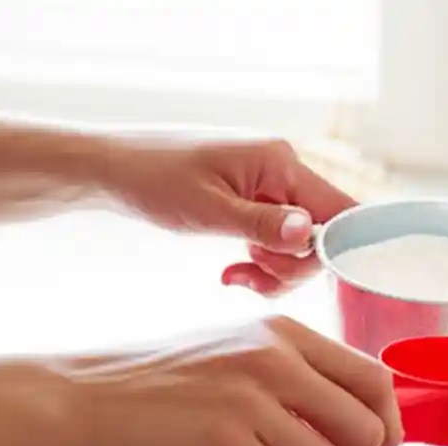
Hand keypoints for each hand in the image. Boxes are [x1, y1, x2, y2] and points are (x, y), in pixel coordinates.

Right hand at [63, 316, 401, 445]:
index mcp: (283, 334)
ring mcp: (252, 400)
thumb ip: (296, 378)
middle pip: (370, 431)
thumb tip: (368, 426)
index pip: (377, 380)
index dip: (383, 426)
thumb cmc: (154, 389)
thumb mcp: (234, 355)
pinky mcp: (226, 444)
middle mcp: (276, 359)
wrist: (71, 402)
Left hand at [102, 137, 355, 295]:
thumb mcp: (208, 211)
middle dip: (291, 267)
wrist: (108, 169)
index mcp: (279, 162)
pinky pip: (275, 238)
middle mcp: (282, 168)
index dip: (335, 250)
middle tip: (250, 281)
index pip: (340, 210)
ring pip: (298, 242)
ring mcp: (268, 184)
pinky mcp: (253, 198)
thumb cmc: (151, 182)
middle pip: (321, 234)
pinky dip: (260, 260)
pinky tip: (232, 268)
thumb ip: (262, 225)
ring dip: (273, 269)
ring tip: (234, 275)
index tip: (299, 275)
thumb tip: (310, 234)